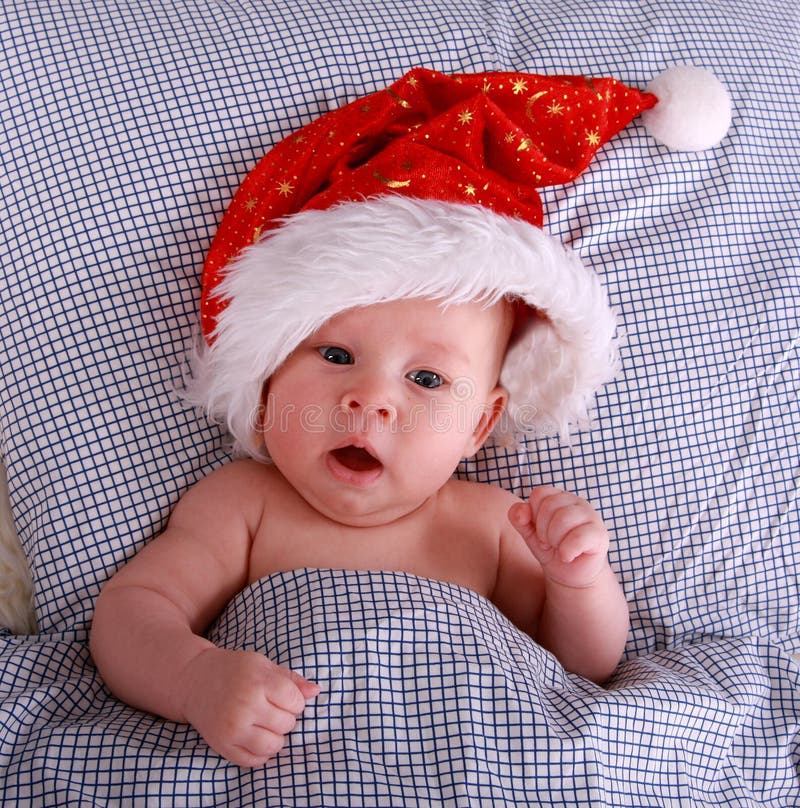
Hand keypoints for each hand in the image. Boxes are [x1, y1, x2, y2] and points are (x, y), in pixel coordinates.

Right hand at [178, 647, 319, 766]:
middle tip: (273, 709)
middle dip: (286, 717)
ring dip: (277, 737)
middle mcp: (245, 706)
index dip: (296, 701)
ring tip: (268, 725)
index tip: (286, 697)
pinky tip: (257, 737)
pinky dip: (261, 753)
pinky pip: (253, 761)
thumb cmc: (234, 669)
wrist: (194, 680)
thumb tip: (316, 691)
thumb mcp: (263, 665)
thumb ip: (291, 679)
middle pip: (287, 724)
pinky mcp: (222, 745)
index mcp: (258, 682)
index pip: (295, 701)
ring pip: (273, 746)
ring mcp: (233, 728)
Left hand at [508, 486, 609, 588]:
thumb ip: (519, 518)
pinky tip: (568, 556)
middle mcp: (577, 502)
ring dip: (554, 541)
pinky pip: (578, 537)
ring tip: (558, 548)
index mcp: (559, 497)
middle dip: (543, 530)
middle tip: (549, 542)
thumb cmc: (550, 549)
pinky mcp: (600, 535)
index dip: (534, 515)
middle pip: (549, 506)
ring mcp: (591, 517)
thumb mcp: (529, 533)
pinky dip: (566, 551)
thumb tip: (521, 511)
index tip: (539, 530)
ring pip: (563, 519)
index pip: (539, 493)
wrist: (569, 574)